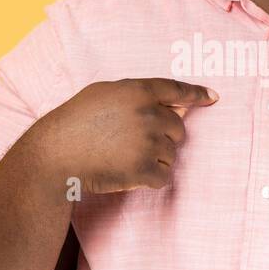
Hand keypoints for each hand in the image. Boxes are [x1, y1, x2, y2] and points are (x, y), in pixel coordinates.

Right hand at [32, 78, 217, 194]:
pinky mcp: (145, 168)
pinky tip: (128, 174)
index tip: (213, 97)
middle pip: (178, 128)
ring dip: (154, 159)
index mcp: (138, 91)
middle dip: (163, 137)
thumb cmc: (74, 123)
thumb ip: (136, 95)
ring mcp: (148, 141)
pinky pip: (164, 176)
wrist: (55, 154)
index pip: (176, 90)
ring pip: (171, 154)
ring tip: (122, 157)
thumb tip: (172, 105)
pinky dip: (151, 179)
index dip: (196, 94)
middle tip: (133, 144)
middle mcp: (148, 113)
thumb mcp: (103, 95)